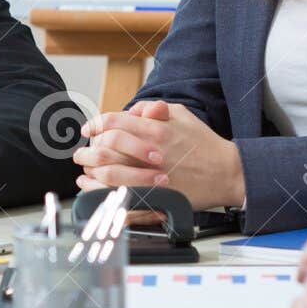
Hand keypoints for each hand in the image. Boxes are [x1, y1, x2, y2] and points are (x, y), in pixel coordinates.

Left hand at [74, 100, 245, 208]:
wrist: (227, 172)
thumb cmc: (205, 144)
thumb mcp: (183, 115)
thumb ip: (156, 109)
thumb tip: (134, 109)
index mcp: (156, 130)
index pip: (115, 122)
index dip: (96, 124)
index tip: (88, 130)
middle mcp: (151, 153)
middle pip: (106, 149)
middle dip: (87, 152)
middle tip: (80, 154)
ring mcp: (153, 176)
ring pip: (109, 175)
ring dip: (91, 174)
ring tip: (84, 174)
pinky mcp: (157, 197)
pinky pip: (123, 199)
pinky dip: (105, 196)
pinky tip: (98, 194)